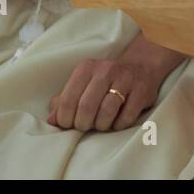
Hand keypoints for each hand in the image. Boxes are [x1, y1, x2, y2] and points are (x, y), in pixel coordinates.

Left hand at [47, 44, 171, 132]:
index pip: (68, 99)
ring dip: (101, 125)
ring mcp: (126, 79)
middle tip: (84, 126)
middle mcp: (105, 70)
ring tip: (101, 124)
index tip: (68, 125)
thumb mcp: (83, 84)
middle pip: (86, 107)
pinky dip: (119, 125)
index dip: (65, 119)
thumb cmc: (106, 81)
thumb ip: (64, 100)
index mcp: (86, 68)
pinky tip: (117, 121)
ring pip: (106, 112)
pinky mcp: (142, 90)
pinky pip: (126, 117)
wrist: (141, 67)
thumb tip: (51, 120)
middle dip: (82, 124)